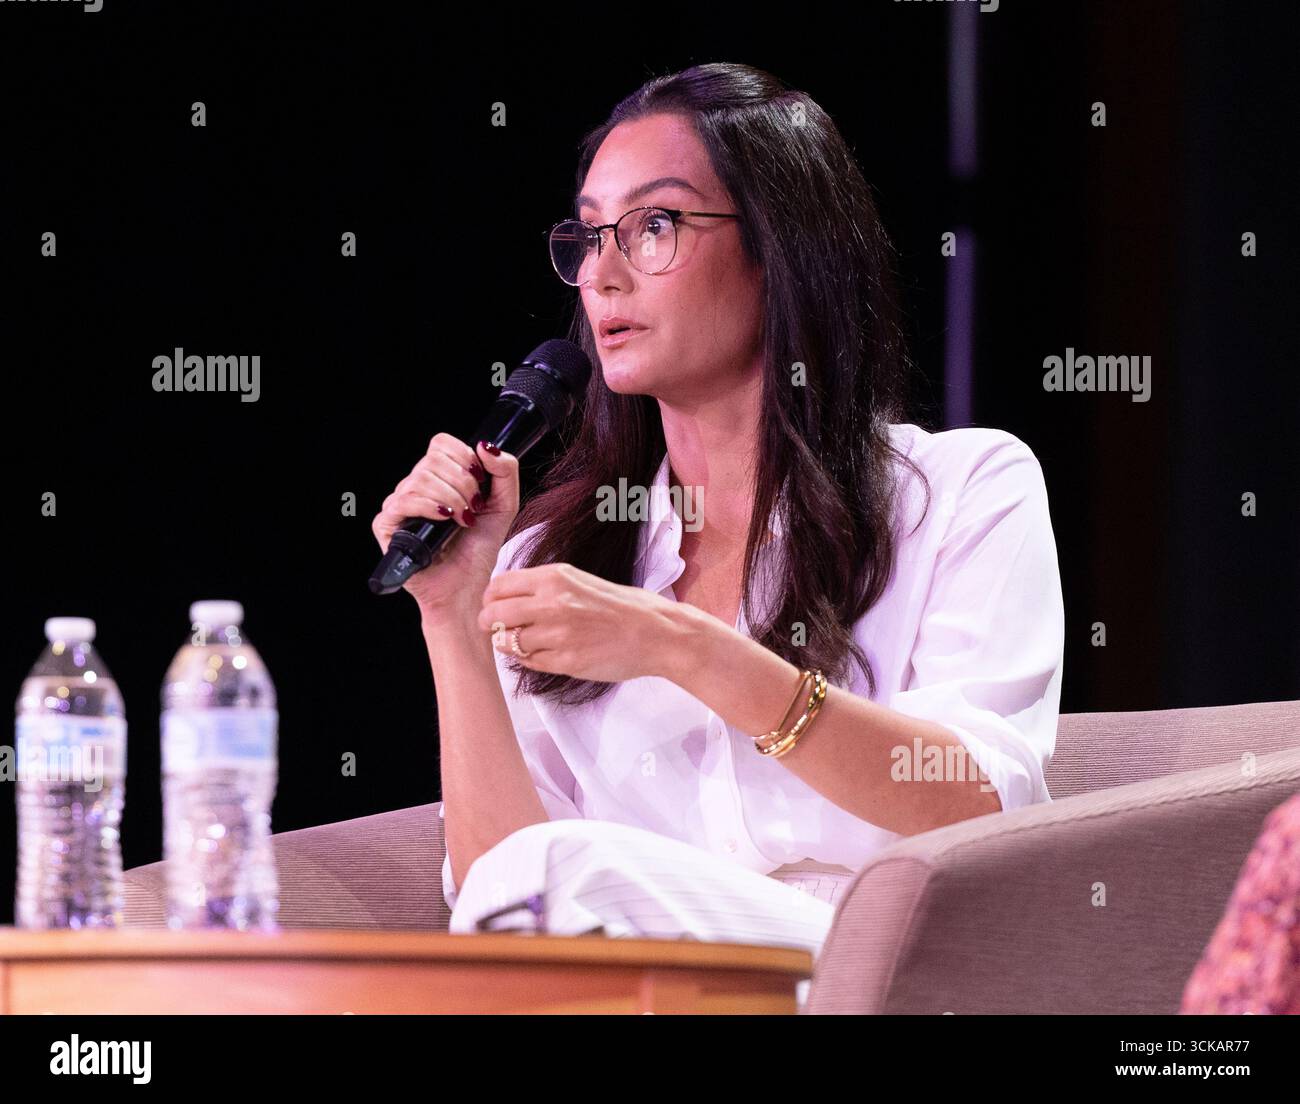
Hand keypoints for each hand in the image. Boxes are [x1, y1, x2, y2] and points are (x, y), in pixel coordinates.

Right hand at [371, 434, 519, 616]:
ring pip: (421, 479)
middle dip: (463, 483)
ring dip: (451, 497)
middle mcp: (415, 487)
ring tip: (463, 520)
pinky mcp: (387, 526)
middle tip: (474, 509)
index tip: (480, 483)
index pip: (441, 444)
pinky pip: (403, 501)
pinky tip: (446, 519)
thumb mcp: (504, 506)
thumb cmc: (478, 550)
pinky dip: (429, 506)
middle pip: (433, 459)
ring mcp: (398, 505)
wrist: (466, 589)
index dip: (464, 458)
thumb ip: (505, 472)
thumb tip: (485, 445)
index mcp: (438, 478)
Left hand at [476, 563, 686, 682]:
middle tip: (495, 628)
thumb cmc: (621, 606)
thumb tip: (508, 597)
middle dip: (489, 623)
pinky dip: (529, 660)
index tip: (493, 606)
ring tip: (525, 643)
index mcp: (554, 578)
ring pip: (508, 642)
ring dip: (510, 644)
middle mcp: (551, 603)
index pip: (498, 586)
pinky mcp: (565, 662)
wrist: (654, 632)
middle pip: (495, 615)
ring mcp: (557, 634)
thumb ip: (544, 587)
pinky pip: (529, 663)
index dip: (490, 599)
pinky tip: (544, 654)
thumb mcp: (579, 580)